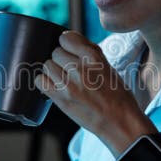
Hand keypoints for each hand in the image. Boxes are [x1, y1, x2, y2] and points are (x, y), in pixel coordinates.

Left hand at [34, 31, 155, 154]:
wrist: (120, 122)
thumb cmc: (117, 95)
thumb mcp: (108, 67)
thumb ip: (89, 52)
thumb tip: (67, 39)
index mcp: (94, 57)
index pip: (66, 37)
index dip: (66, 45)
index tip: (69, 53)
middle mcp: (80, 67)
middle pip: (55, 52)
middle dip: (60, 60)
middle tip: (69, 72)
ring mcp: (69, 83)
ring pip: (47, 65)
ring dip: (52, 72)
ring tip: (63, 81)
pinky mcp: (61, 98)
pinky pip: (40, 81)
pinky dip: (44, 83)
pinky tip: (54, 87)